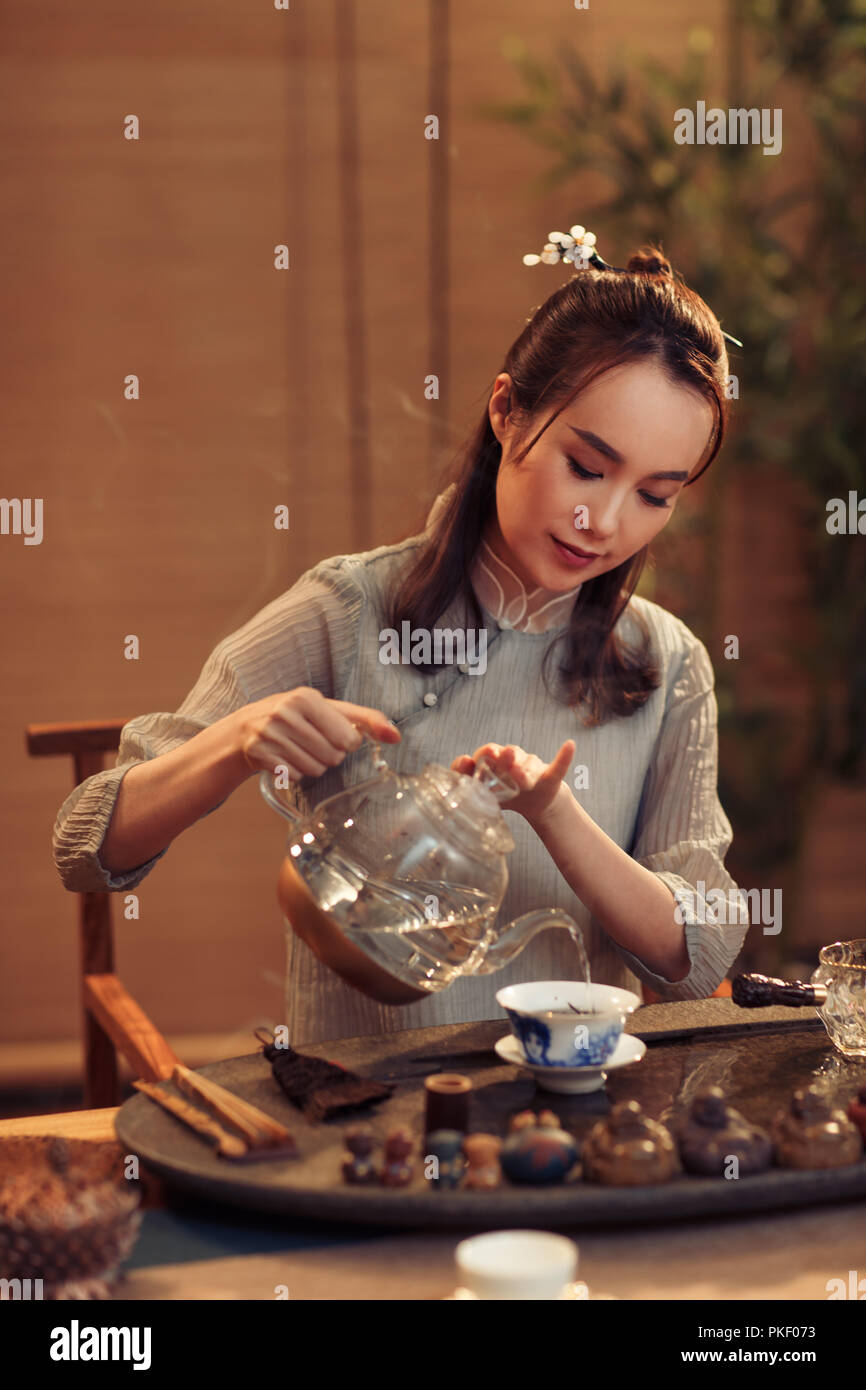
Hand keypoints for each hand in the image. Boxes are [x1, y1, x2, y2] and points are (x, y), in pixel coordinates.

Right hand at [234, 687, 399, 779]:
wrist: (245, 728)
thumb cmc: (297, 716)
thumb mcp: (328, 709)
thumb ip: (365, 720)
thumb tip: (397, 736)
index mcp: (306, 697)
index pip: (349, 737)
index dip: (348, 742)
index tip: (336, 734)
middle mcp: (285, 712)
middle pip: (334, 756)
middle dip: (331, 755)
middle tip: (315, 743)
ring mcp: (270, 734)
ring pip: (316, 769)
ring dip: (315, 765)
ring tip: (301, 750)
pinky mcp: (260, 755)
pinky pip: (296, 777)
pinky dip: (296, 773)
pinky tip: (286, 759)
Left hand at [451, 739, 574, 827]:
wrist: (536, 803)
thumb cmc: (508, 796)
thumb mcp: (488, 799)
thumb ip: (473, 797)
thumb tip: (454, 801)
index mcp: (492, 764)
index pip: (480, 757)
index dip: (475, 758)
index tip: (466, 761)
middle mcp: (510, 760)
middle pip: (502, 753)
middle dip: (497, 755)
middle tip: (494, 756)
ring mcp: (531, 766)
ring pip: (526, 762)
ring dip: (522, 768)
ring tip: (519, 776)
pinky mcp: (550, 775)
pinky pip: (559, 765)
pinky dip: (564, 756)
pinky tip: (569, 746)